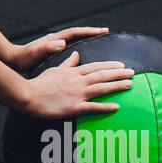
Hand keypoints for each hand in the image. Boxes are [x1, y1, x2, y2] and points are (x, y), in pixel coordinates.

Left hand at [7, 26, 110, 72]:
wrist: (13, 60)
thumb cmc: (23, 58)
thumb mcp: (35, 53)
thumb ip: (47, 48)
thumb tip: (61, 43)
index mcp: (54, 39)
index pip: (75, 32)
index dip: (89, 31)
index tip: (103, 31)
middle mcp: (55, 40)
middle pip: (77, 33)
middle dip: (91, 32)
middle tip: (106, 32)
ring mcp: (54, 44)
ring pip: (74, 39)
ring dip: (86, 38)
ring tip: (99, 40)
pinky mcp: (52, 51)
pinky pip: (70, 46)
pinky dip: (79, 46)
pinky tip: (84, 53)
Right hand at [18, 51, 133, 118]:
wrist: (28, 95)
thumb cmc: (39, 83)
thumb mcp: (54, 70)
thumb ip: (67, 64)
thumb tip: (76, 55)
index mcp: (73, 72)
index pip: (95, 67)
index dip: (110, 66)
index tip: (122, 65)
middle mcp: (77, 81)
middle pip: (101, 75)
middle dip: (119, 74)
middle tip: (133, 72)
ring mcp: (76, 94)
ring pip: (100, 88)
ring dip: (116, 86)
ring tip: (130, 85)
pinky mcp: (73, 107)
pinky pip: (92, 107)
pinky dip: (105, 107)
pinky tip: (116, 107)